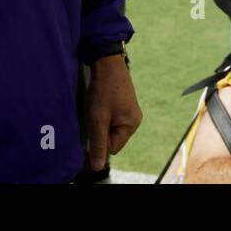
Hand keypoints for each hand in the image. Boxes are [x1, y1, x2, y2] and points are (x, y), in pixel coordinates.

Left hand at [85, 54, 141, 170]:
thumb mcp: (98, 118)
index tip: (96, 121)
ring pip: (110, 128)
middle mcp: (134, 120)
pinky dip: (104, 113)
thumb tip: (97, 168)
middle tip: (97, 111)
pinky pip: (112, 118)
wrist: (107, 62)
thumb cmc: (103, 90)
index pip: (112, 147)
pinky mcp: (124, 105)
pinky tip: (102, 100)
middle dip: (101, 128)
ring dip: (101, 120)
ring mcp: (130, 112)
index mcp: (131, 125)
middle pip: (112, 138)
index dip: (100, 138)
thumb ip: (98, 143)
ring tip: (99, 104)